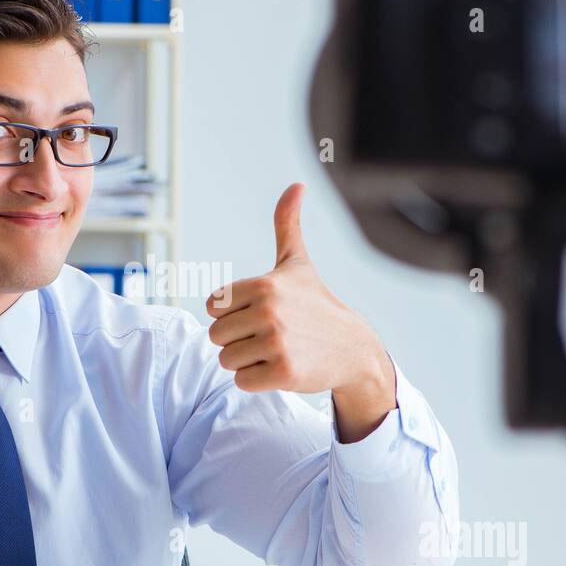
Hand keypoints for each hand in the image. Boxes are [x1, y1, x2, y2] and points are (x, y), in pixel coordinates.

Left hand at [205, 183, 392, 398]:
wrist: (352, 348)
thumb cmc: (317, 304)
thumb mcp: (298, 264)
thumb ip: (287, 224)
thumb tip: (297, 185)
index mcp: (263, 284)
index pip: (213, 307)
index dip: (232, 314)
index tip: (260, 313)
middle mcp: (269, 311)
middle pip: (216, 337)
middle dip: (238, 341)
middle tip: (269, 336)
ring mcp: (276, 342)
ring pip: (227, 360)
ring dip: (247, 362)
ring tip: (276, 351)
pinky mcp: (283, 372)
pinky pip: (242, 381)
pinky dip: (256, 380)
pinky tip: (281, 368)